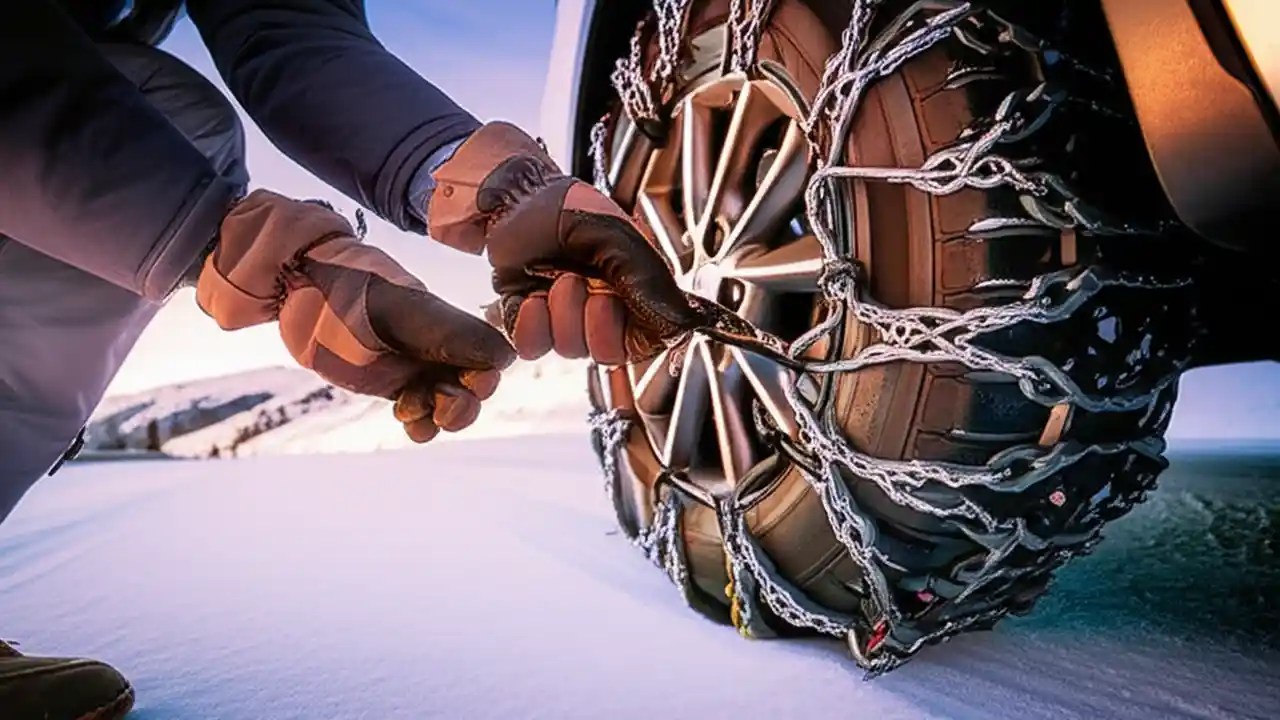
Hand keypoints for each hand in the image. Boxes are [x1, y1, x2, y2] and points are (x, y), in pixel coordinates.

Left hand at [195, 189, 515, 442]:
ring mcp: (415, 367)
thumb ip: (454, 333)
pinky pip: (418, 414)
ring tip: (414, 414)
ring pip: (447, 406)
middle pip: (472, 388)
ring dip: (442, 418)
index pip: (488, 359)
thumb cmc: (357, 289)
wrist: (304, 288)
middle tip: (442, 406)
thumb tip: (506, 358)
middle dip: (464, 405)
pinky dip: (420, 426)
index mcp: (451, 325)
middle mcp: (438, 348)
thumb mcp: (409, 311)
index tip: (470, 382)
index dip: (485, 376)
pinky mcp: (391, 385)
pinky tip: (410, 425)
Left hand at [425, 122, 703, 364]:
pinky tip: (532, 298)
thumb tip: (681, 325)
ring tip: (557, 278)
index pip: (645, 340)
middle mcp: (602, 310)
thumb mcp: (618, 240)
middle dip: (592, 320)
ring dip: (562, 314)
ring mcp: (565, 319)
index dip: (628, 329)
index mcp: (633, 293)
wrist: (517, 197)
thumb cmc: (567, 208)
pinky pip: (534, 348)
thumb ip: (650, 284)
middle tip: (583, 283)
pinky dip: (531, 326)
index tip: (612, 299)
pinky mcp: (529, 322)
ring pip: (571, 350)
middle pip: (607, 352)